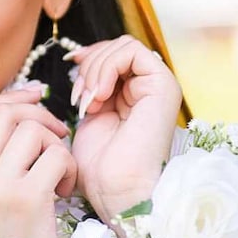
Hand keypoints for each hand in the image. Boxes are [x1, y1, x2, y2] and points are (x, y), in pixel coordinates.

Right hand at [0, 85, 77, 237]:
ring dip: (56, 146)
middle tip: (57, 134)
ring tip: (58, 175)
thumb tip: (23, 105)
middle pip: (4, 113)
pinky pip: (56, 156)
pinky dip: (69, 169)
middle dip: (38, 113)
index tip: (35, 98)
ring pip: (33, 130)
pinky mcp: (27, 199)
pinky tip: (63, 192)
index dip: (10, 97)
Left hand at [67, 36, 181, 230]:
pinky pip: (131, 51)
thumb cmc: (101, 168)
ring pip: (122, 46)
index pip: (111, 55)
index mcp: (134, 94)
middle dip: (89, 67)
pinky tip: (99, 98)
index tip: (74, 88)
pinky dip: (106, 68)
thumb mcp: (89, 117)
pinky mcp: (163, 85)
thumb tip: (78, 58)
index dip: (87, 62)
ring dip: (95, 70)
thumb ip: (90, 87)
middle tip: (80, 99)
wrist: (117, 192)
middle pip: (115, 47)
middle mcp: (150, 88)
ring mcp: (159, 85)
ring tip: (89, 103)